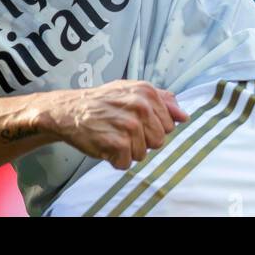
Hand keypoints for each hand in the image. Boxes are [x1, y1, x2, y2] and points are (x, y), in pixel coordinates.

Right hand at [34, 79, 190, 169]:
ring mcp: (129, 125)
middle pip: (158, 141)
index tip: (135, 122)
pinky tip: (105, 145)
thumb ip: (162, 101)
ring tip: (112, 136)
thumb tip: (184, 116)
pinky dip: (115, 159)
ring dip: (127, 151)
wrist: (69, 110)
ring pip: (143, 154)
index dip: (151, 128)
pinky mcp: (117, 143)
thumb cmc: (103, 102)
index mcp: (148, 93)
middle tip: (122, 130)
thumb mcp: (133, 91)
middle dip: (142, 141)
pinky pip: (126, 163)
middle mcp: (141, 107)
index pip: (168, 125)